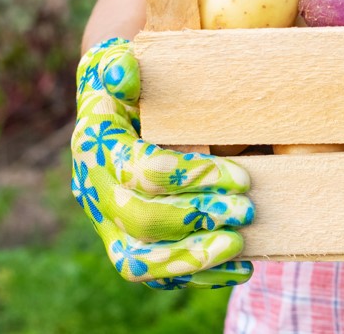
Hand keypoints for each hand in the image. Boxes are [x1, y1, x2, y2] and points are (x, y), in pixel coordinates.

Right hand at [72, 37, 254, 288]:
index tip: (240, 175)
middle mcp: (97, 192)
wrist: (114, 113)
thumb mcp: (118, 65)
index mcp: (97, 148)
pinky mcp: (130, 244)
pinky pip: (157, 274)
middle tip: (247, 208)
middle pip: (141, 220)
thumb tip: (126, 67)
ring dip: (193, 257)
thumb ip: (119, 66)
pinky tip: (238, 267)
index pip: (140, 172)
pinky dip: (197, 276)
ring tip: (240, 246)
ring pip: (140, 260)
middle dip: (197, 217)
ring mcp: (110, 224)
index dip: (189, 177)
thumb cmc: (126, 85)